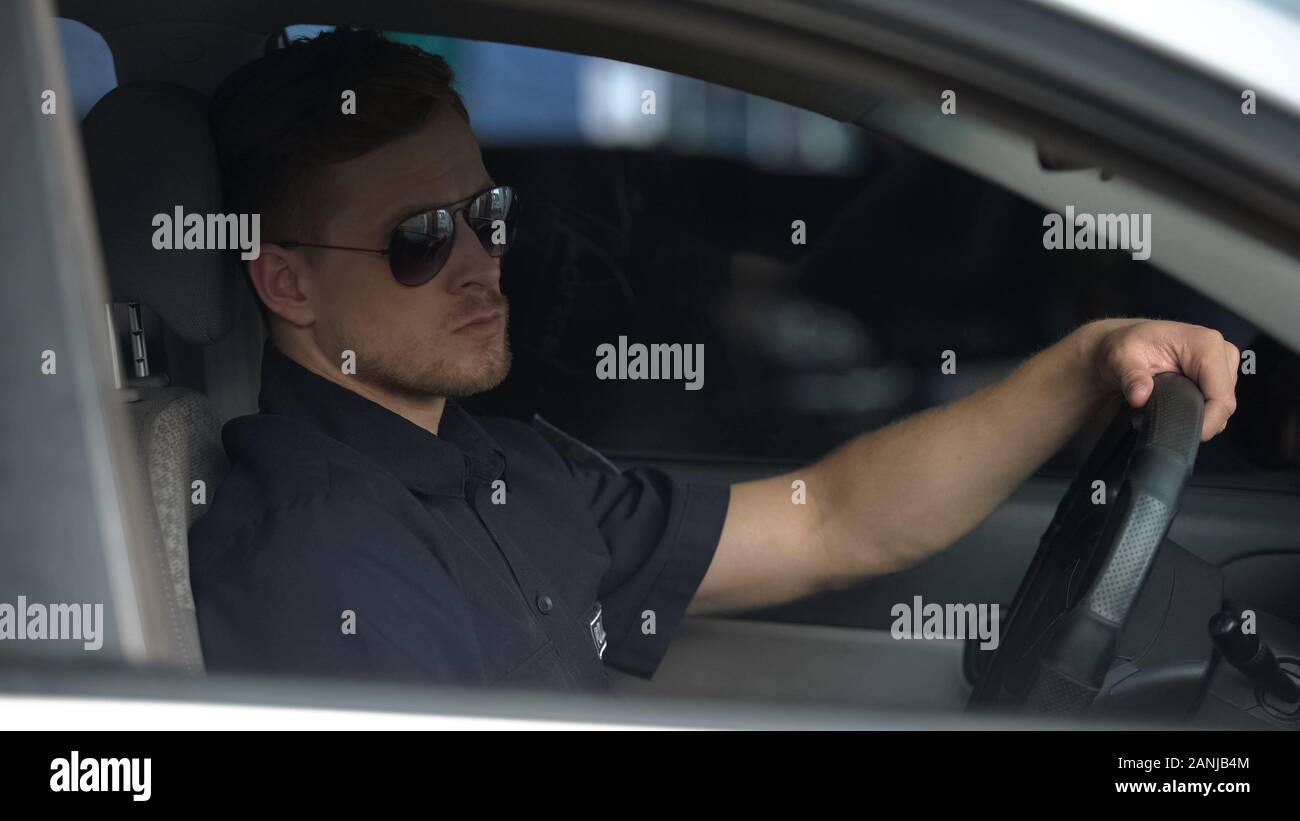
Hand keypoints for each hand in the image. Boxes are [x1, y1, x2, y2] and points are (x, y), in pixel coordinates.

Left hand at [1086, 318, 1239, 440]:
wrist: (1127, 342)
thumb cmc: (1128, 346)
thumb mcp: (1121, 358)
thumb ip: (1131, 377)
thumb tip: (1139, 397)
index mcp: (1206, 345)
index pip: (1221, 397)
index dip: (1207, 423)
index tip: (1182, 435)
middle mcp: (1222, 353)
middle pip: (1223, 406)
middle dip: (1195, 421)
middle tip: (1158, 423)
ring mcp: (1223, 366)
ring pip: (1220, 408)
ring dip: (1193, 418)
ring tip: (1160, 414)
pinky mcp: (1218, 377)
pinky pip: (1214, 405)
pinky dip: (1195, 413)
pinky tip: (1172, 410)